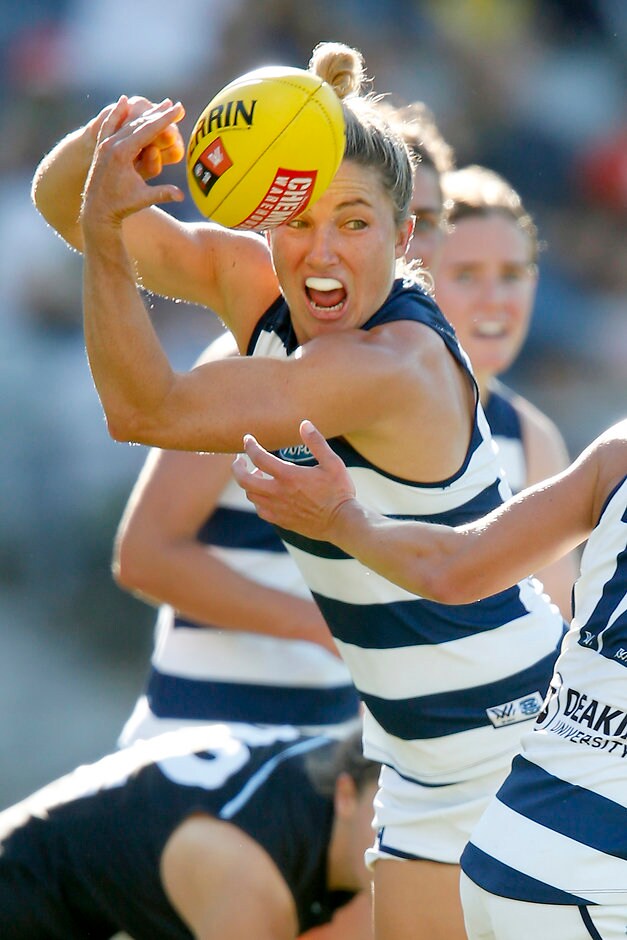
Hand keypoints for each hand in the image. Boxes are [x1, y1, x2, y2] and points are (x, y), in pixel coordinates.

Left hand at [81, 97, 185, 231]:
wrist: (96, 211)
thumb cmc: (121, 206)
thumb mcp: (142, 199)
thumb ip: (162, 194)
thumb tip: (182, 195)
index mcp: (122, 153)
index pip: (148, 130)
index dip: (165, 119)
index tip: (178, 109)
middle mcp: (111, 144)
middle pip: (138, 123)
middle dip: (157, 113)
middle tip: (172, 103)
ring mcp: (104, 144)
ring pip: (125, 121)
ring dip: (141, 111)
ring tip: (154, 102)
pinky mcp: (101, 146)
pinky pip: (109, 124)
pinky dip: (116, 112)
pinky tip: (123, 101)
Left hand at [232, 420, 356, 540]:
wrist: (342, 522)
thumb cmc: (339, 491)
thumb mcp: (332, 463)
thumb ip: (316, 442)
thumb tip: (304, 424)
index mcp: (288, 475)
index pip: (258, 457)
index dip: (250, 446)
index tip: (248, 439)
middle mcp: (278, 493)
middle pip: (244, 480)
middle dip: (237, 467)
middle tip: (240, 460)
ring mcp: (277, 508)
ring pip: (251, 495)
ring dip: (249, 482)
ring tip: (258, 474)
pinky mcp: (281, 520)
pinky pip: (260, 510)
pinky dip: (257, 499)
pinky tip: (265, 494)